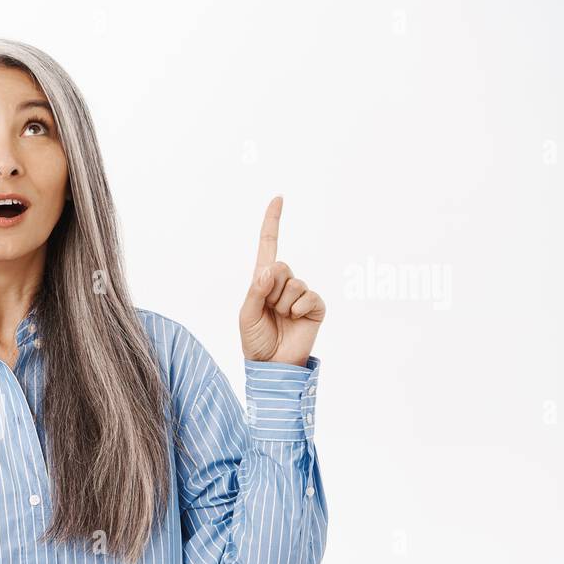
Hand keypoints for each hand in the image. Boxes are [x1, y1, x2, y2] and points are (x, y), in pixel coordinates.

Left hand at [238, 196, 324, 366]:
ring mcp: (301, 294)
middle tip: (270, 310)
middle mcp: (283, 283)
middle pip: (280, 266)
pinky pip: (308, 297)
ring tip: (281, 319)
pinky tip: (295, 321)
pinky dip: (298, 310)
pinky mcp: (316, 305)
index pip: (269, 246)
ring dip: (283, 304)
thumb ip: (256, 290)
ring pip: (293, 284)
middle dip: (270, 290)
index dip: (273, 222)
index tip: (279, 198)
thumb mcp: (247, 314)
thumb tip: (271, 267)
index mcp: (263, 281)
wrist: (272, 365)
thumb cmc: (255, 340)